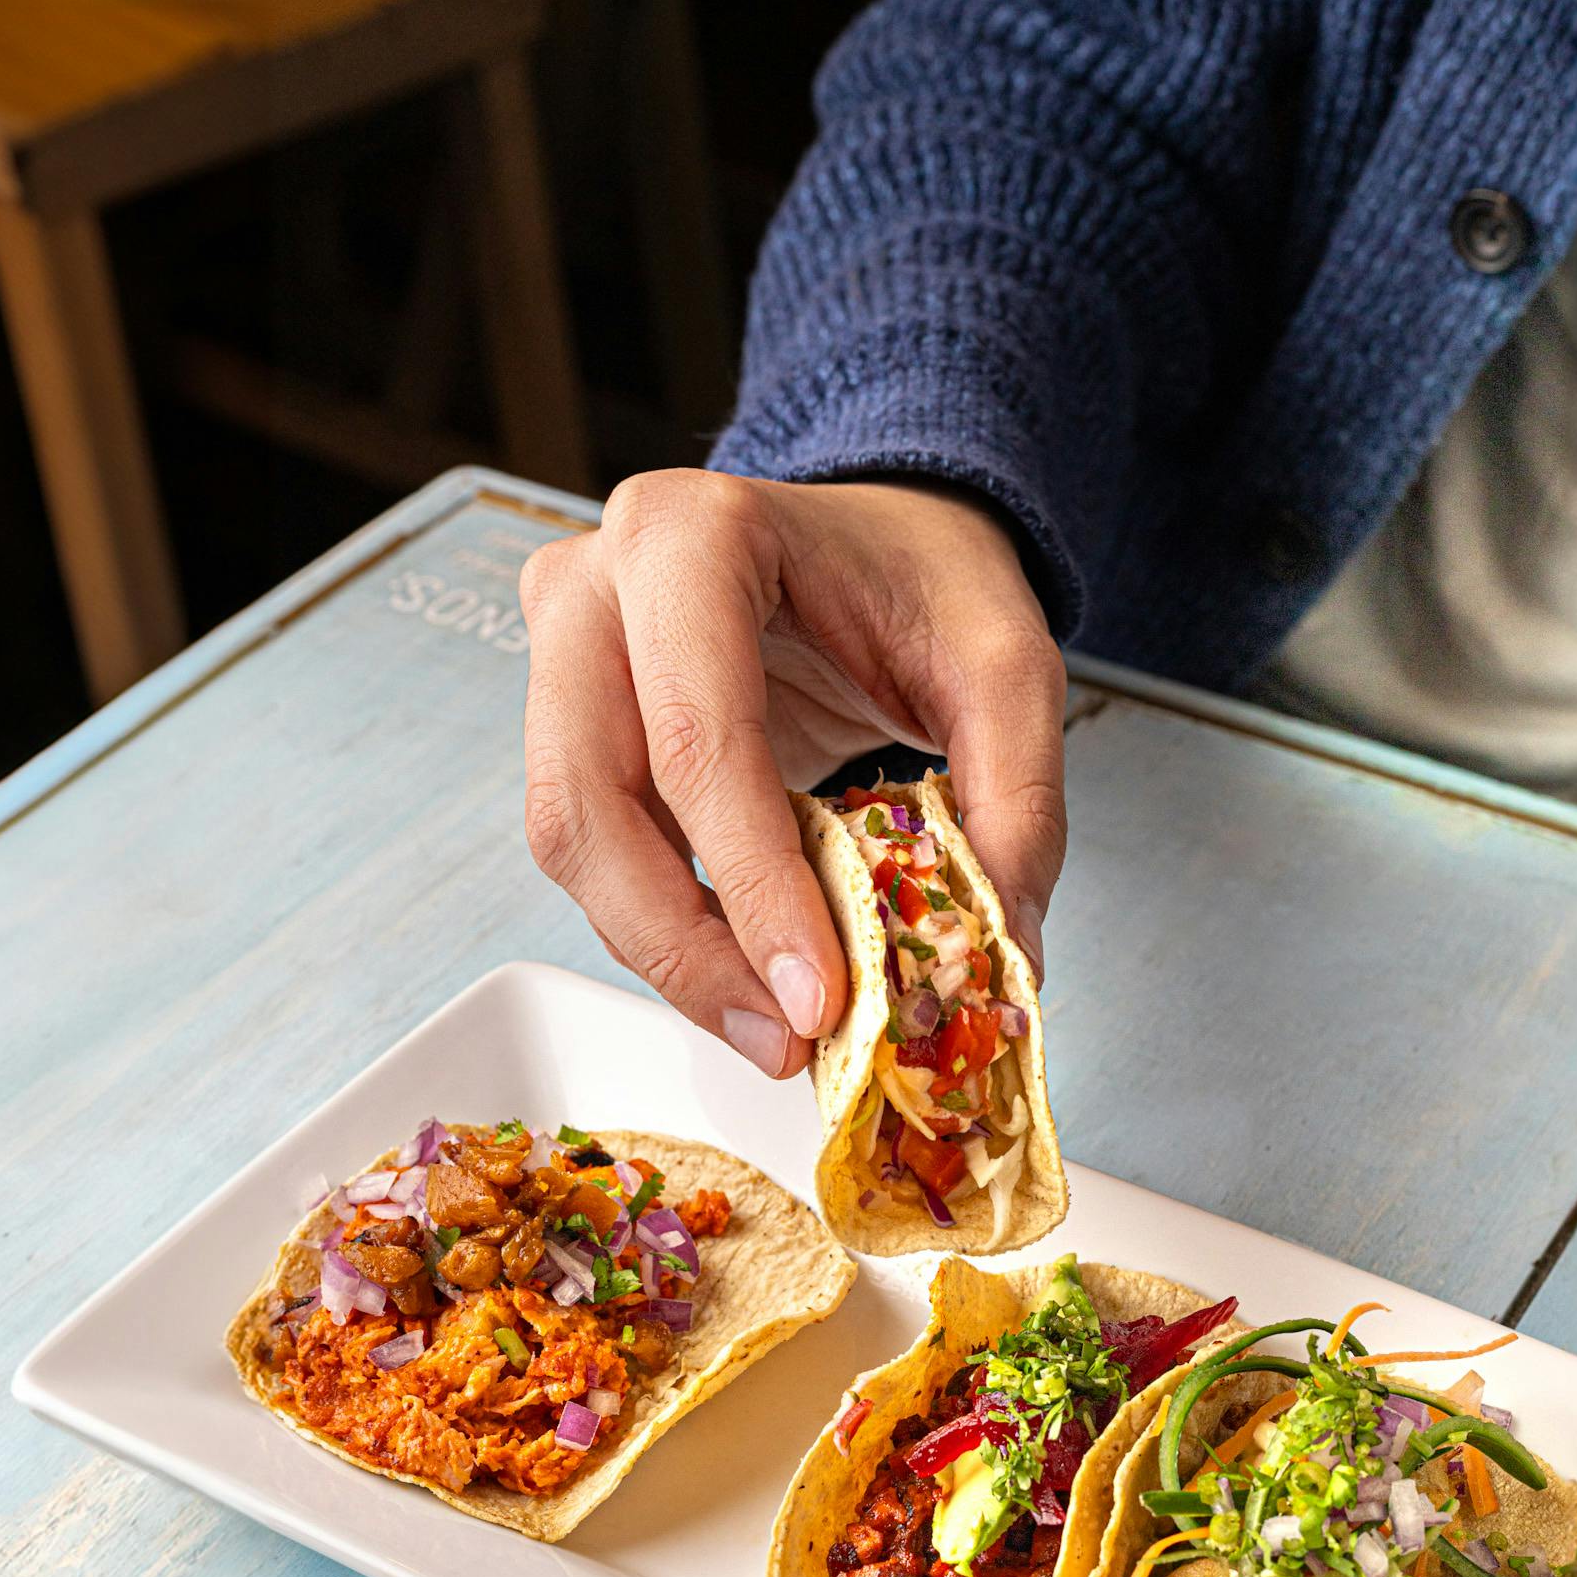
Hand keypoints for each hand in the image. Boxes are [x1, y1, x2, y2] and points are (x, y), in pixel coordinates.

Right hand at [520, 472, 1067, 1077]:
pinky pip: (597, 855)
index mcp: (690, 536)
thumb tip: (1000, 961)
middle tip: (789, 1040)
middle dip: (689, 948)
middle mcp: (592, 589)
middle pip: (592, 805)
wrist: (875, 541)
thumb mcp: (1008, 667)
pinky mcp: (569, 728)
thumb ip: (1016, 805)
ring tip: (777, 1030)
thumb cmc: (922, 577)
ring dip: (670, 957)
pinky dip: (669, 932)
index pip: (698, 738)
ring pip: (573, 846)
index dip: (752, 887)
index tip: (819, 1000)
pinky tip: (748, 980)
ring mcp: (561, 658)